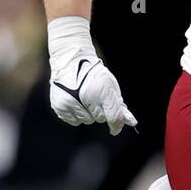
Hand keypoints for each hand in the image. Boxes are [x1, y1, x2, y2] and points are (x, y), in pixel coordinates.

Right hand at [48, 16, 136, 136]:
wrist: (71, 61)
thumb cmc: (93, 74)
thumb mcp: (110, 85)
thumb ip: (118, 104)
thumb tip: (130, 121)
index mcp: (102, 90)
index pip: (113, 116)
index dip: (116, 124)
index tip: (115, 128)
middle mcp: (86, 97)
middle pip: (100, 118)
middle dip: (101, 112)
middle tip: (96, 99)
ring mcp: (71, 102)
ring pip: (87, 120)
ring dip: (88, 113)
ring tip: (83, 98)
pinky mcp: (60, 106)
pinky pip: (74, 121)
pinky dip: (76, 115)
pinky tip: (75, 102)